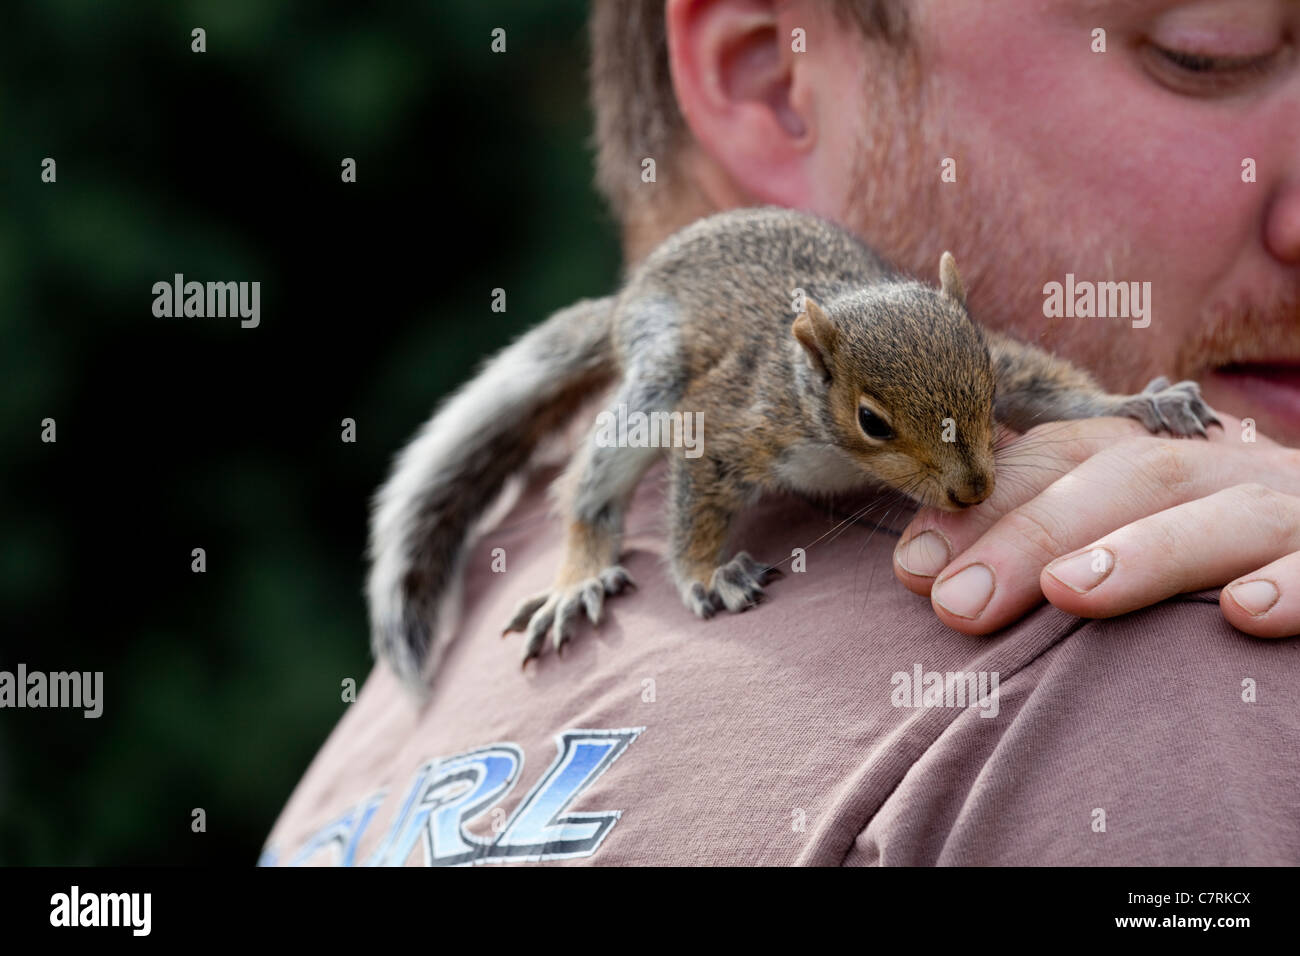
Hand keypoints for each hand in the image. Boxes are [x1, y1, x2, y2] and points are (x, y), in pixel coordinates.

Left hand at [893, 412, 1299, 637]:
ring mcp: (1294, 511)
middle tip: (960, 604)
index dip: (988, 503)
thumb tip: (919, 573)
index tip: (913, 567)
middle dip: (1035, 534)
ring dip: (1147, 550)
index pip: (1062, 459)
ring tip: (1073, 592)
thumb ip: (1037, 547)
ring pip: (1226, 514)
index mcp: (1157, 464)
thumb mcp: (1125, 540)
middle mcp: (1223, 474)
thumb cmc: (1209, 563)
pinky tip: (1245, 614)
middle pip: (1126, 479)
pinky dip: (1295, 584)